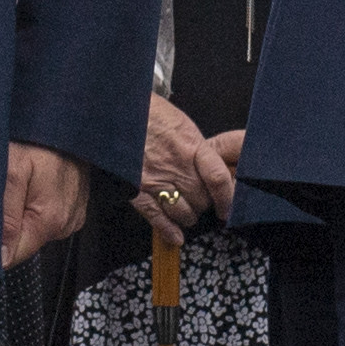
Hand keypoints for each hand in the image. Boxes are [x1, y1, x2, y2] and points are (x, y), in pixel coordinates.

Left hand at [2, 142, 86, 267]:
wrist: (66, 115)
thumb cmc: (35, 138)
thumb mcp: (12, 170)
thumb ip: (6, 216)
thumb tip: (1, 260)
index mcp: (49, 222)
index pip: (14, 255)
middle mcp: (66, 226)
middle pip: (25, 242)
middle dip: (7, 225)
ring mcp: (73, 217)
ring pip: (35, 229)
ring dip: (22, 212)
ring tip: (17, 184)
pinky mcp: (76, 206)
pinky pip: (48, 217)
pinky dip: (35, 204)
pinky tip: (32, 184)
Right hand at [132, 95, 238, 247]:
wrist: (116, 109)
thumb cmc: (149, 113)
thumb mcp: (182, 125)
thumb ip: (200, 149)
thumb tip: (221, 169)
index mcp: (191, 145)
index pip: (218, 179)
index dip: (228, 198)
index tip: (229, 207)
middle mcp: (175, 166)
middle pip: (202, 200)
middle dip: (204, 202)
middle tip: (199, 196)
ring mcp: (154, 180)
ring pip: (183, 213)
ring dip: (187, 215)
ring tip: (185, 207)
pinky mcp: (135, 189)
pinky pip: (156, 217)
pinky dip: (168, 230)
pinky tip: (175, 236)